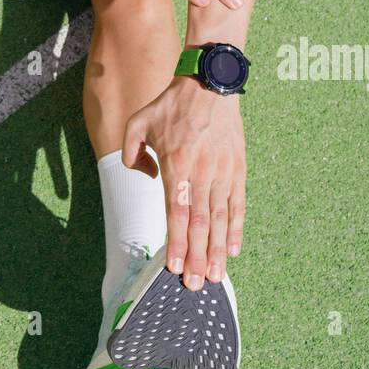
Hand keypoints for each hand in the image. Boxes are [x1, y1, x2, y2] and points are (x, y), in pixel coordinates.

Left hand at [122, 74, 245, 287]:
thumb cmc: (171, 105)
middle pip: (199, 223)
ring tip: (213, 277)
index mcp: (176, 164)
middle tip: (194, 285)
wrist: (209, 83)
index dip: (175, 242)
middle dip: (196, 256)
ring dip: (216, 250)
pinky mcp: (238, 168)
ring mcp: (223, 171)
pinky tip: (232, 250)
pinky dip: (236, 228)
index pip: (175, 212)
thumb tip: (145, 177)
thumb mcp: (138, 122)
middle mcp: (201, 172)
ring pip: (221, 218)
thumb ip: (131, 154)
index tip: (174, 267)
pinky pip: (238, 204)